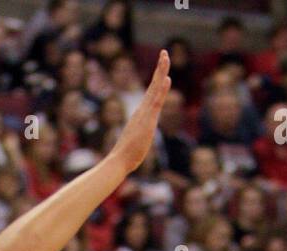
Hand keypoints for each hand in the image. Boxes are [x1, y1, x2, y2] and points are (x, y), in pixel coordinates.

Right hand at [109, 51, 170, 174]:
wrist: (119, 161)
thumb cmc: (127, 155)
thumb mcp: (137, 142)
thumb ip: (140, 137)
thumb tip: (138, 141)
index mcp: (141, 114)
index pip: (152, 93)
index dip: (158, 78)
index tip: (162, 65)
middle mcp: (142, 110)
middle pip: (153, 85)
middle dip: (159, 68)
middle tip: (164, 52)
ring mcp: (144, 114)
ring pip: (154, 89)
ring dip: (160, 72)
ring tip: (165, 57)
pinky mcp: (147, 121)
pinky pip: (156, 102)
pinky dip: (161, 90)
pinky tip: (167, 79)